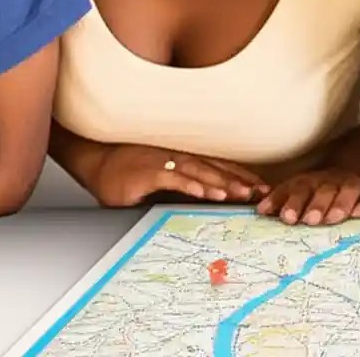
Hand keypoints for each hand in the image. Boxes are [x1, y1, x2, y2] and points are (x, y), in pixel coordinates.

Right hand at [90, 144, 267, 207]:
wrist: (97, 162)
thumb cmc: (129, 174)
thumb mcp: (161, 183)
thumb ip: (183, 190)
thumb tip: (208, 201)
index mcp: (184, 160)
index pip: (219, 167)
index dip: (241, 176)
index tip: (262, 187)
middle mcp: (179, 158)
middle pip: (216, 169)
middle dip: (239, 181)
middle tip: (261, 192)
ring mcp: (164, 162)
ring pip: (199, 172)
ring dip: (220, 183)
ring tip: (239, 194)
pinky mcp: (148, 172)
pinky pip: (173, 179)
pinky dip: (190, 184)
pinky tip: (205, 192)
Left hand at [258, 167, 359, 225]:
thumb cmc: (329, 183)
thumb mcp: (307, 186)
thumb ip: (284, 197)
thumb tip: (261, 210)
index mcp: (315, 180)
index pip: (299, 186)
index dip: (289, 199)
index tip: (282, 216)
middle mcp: (334, 181)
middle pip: (323, 190)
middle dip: (314, 204)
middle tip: (307, 220)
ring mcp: (357, 184)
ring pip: (348, 191)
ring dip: (339, 204)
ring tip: (331, 219)